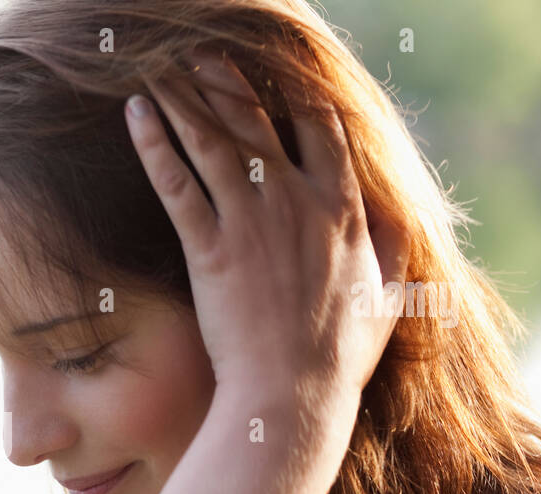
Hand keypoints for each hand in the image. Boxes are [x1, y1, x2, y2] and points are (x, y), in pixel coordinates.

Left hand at [123, 50, 409, 402]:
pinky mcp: (209, 248)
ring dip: (185, 97)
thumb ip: (393, 249)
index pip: (321, 131)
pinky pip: (177, 184)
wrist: (292, 393)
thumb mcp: (388, 298)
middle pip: (259, 121)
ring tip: (161, 66)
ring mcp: (251, 222)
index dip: (297, 96)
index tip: (280, 74)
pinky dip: (154, 145)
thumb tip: (403, 219)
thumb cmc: (338, 357)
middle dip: (228, 80)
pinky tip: (137, 114)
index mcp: (342, 210)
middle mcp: (297, 202)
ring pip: (213, 141)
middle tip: (204, 52)